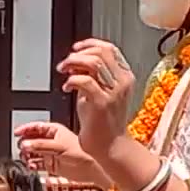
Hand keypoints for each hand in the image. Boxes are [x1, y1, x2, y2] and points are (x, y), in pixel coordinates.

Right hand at [13, 121, 109, 188]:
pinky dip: (32, 165)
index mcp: (54, 131)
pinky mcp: (51, 165)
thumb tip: (25, 145)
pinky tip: (31, 166)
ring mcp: (50, 153)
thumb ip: (40, 146)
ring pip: (33, 153)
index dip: (25, 129)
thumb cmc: (82, 153)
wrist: (91, 168)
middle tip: (22, 147)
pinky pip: (37, 164)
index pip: (36, 127)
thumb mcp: (58, 146)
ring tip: (25, 158)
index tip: (16, 133)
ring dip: (27, 155)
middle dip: (25, 143)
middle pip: (32, 140)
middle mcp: (51, 141)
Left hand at [55, 39, 136, 158]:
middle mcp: (122, 82)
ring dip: (73, 63)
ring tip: (64, 71)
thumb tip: (76, 62)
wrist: (110, 146)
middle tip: (66, 63)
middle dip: (79, 54)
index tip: (76, 49)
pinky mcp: (102, 103)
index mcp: (125, 77)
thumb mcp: (99, 92)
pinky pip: (85, 81)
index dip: (90, 44)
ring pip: (94, 62)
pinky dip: (71, 80)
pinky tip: (66, 88)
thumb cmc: (103, 122)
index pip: (110, 49)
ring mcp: (114, 92)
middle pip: (101, 52)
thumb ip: (92, 75)